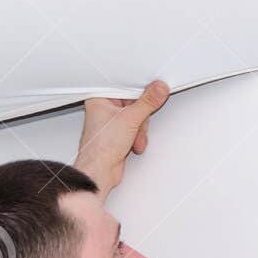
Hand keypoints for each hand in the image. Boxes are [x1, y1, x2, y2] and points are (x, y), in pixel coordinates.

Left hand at [73, 79, 170, 197]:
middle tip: (139, 122)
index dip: (140, 92)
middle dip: (140, 117)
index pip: (126, 87)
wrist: (99, 170)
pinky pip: (134, 128)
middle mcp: (104, 109)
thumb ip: (148, 102)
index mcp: (100, 98)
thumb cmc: (100, 146)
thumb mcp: (130, 119)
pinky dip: (138, 136)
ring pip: (136, 117)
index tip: (153, 92)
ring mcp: (111, 122)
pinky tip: (133, 143)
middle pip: (133, 103)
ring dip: (140, 129)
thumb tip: (158, 89)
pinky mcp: (118, 134)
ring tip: (134, 137)